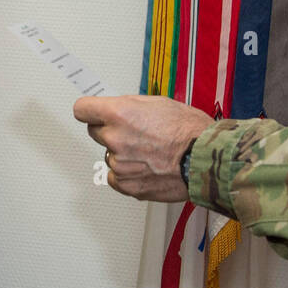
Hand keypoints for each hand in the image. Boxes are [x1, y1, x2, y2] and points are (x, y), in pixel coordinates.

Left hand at [72, 94, 212, 201]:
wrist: (205, 159)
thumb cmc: (189, 131)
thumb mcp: (158, 103)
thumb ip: (130, 107)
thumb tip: (117, 110)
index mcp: (119, 114)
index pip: (82, 109)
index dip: (90, 111)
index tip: (93, 113)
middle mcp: (114, 138)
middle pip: (95, 132)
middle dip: (110, 130)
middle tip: (134, 133)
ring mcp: (119, 164)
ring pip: (109, 156)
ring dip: (123, 154)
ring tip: (149, 152)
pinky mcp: (126, 185)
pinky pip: (116, 177)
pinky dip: (128, 174)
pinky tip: (147, 167)